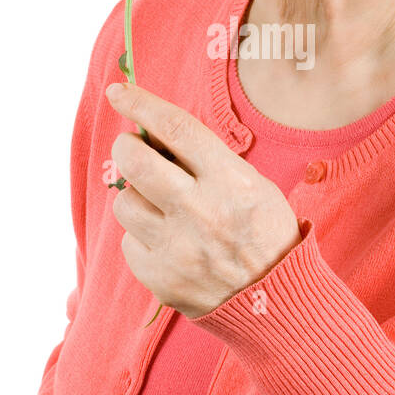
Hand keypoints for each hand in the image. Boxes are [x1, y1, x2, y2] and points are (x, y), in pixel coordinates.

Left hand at [105, 80, 302, 318]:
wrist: (276, 303)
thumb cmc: (265, 234)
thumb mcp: (254, 185)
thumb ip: (207, 159)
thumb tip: (153, 132)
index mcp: (231, 181)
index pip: (175, 127)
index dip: (140, 103)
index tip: (118, 91)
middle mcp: (201, 212)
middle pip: (134, 161)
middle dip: (125, 146)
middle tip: (132, 148)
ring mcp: (178, 248)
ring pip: (124, 202)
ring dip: (136, 197)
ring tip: (163, 208)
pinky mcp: (160, 278)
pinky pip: (129, 242)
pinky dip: (142, 236)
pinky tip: (169, 242)